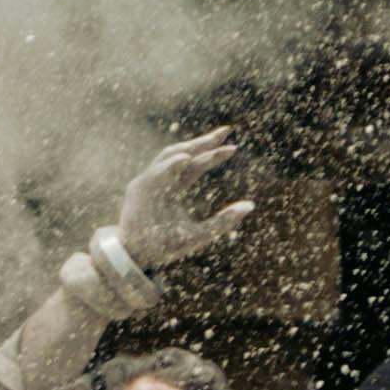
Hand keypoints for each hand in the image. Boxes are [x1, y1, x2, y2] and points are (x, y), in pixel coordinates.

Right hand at [110, 128, 259, 270]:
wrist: (138, 258)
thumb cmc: (165, 245)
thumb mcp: (200, 234)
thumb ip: (223, 221)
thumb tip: (251, 205)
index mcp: (175, 187)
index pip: (195, 164)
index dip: (213, 154)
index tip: (233, 148)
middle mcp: (162, 180)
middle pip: (184, 153)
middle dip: (204, 142)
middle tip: (225, 131)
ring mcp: (149, 182)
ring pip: (169, 156)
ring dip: (189, 147)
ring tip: (209, 143)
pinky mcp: (138, 189)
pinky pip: (155, 172)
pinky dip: (170, 165)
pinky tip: (187, 159)